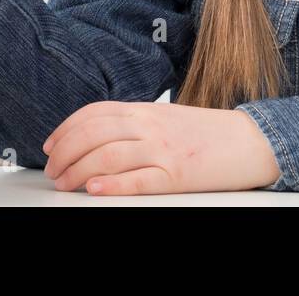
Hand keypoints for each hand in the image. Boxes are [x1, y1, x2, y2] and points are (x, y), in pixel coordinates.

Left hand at [41, 101, 280, 194]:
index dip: (65, 129)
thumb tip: (95, 135)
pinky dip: (112, 185)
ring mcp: (162, 150)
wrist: (248, 141)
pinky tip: (94, 189)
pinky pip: (137, 180)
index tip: (50, 145)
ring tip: (64, 183)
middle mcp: (149, 126)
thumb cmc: (205, 132)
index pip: (94, 113)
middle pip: (93, 134)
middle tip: (52, 171)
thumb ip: (133, 123)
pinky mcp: (175, 176)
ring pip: (108, 156)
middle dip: (65, 153)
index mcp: (145, 110)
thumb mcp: (164, 118)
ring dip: (78, 170)